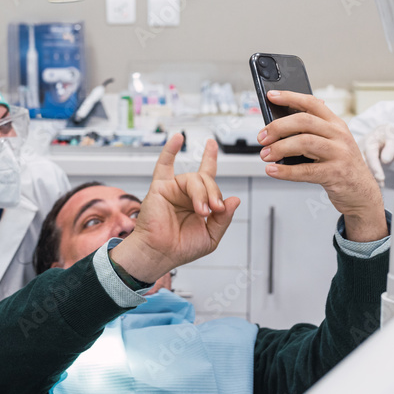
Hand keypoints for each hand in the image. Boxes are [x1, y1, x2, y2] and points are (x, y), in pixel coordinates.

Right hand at [110, 134, 240, 282]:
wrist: (159, 254)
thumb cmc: (180, 248)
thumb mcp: (211, 236)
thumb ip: (224, 218)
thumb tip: (234, 199)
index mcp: (198, 202)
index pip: (207, 177)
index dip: (210, 159)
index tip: (211, 146)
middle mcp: (186, 193)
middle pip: (206, 179)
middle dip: (213, 193)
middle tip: (213, 210)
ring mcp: (173, 188)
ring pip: (194, 178)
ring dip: (201, 193)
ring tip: (201, 210)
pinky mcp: (160, 187)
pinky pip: (164, 164)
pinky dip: (170, 150)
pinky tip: (178, 139)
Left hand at [257, 91, 386, 242]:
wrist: (362, 193)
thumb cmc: (341, 166)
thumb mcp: (332, 143)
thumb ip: (313, 131)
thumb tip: (280, 122)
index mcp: (336, 124)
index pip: (312, 103)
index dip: (290, 97)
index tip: (271, 96)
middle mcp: (339, 136)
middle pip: (304, 121)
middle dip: (278, 127)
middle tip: (262, 137)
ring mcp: (339, 154)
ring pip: (304, 142)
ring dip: (279, 148)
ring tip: (265, 155)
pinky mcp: (335, 174)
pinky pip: (306, 171)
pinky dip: (285, 171)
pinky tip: (272, 170)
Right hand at [361, 123, 393, 186]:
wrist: (384, 131)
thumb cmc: (390, 135)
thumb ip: (391, 149)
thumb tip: (385, 160)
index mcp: (369, 142)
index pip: (371, 157)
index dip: (376, 168)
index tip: (381, 178)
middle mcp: (360, 147)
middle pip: (361, 164)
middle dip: (370, 176)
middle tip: (381, 184)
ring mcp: (356, 153)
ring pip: (359, 167)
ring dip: (367, 177)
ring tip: (379, 185)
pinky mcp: (356, 158)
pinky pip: (359, 168)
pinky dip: (366, 175)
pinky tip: (373, 183)